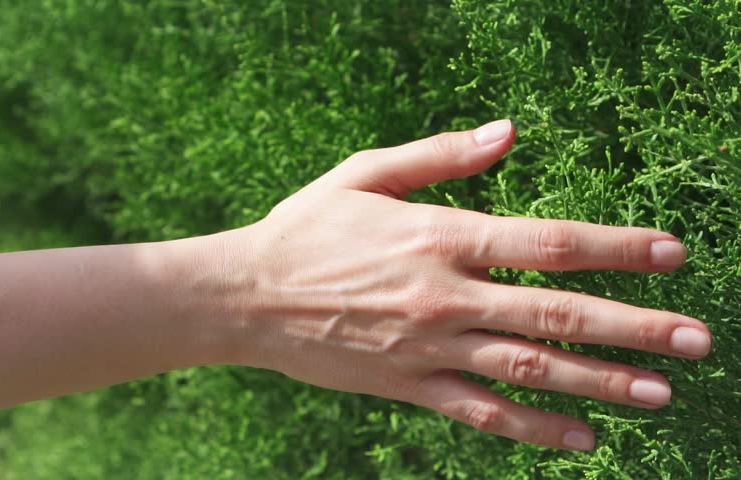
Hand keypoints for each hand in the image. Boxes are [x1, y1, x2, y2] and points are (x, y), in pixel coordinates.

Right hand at [231, 119, 711, 449]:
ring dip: (601, 380)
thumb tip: (509, 132)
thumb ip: (440, 156)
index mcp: (440, 235)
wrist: (245, 295)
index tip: (673, 254)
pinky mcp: (408, 386)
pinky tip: (583, 437)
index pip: (550, 242)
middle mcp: (445, 295)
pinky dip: (534, 427)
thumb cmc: (307, 227)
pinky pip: (482, 413)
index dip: (617, 247)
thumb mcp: (366, 174)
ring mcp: (428, 347)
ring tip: (664, 393)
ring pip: (530, 367)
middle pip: (557, 311)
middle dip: (634, 325)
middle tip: (697, 340)